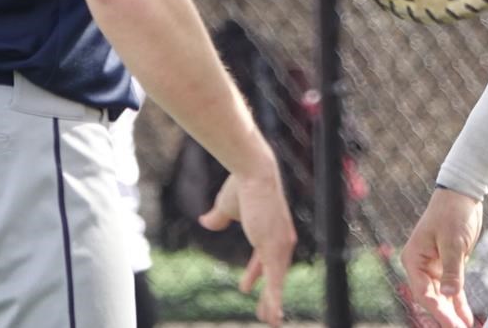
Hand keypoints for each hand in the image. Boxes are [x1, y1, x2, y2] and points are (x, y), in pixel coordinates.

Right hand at [201, 164, 295, 326]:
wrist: (253, 174)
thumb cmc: (241, 186)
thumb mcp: (226, 208)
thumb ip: (218, 218)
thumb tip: (205, 222)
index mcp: (271, 231)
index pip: (264, 259)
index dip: (255, 275)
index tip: (244, 288)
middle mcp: (281, 240)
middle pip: (275, 273)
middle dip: (269, 294)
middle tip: (266, 313)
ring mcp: (280, 246)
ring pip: (277, 282)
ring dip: (273, 303)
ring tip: (269, 321)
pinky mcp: (275, 249)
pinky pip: (275, 281)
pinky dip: (275, 299)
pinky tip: (274, 315)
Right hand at [402, 187, 482, 327]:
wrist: (462, 193)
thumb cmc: (453, 213)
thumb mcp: (453, 242)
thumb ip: (452, 270)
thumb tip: (448, 296)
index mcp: (414, 259)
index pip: (423, 293)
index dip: (437, 311)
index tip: (451, 325)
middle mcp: (420, 266)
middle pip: (431, 298)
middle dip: (444, 316)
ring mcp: (434, 267)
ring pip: (442, 296)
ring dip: (452, 313)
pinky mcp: (448, 265)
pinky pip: (452, 289)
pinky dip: (459, 303)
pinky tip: (466, 318)